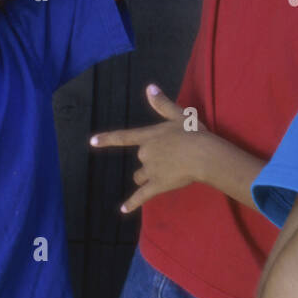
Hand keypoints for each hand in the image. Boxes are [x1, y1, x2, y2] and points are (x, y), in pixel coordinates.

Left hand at [90, 84, 208, 212]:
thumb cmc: (194, 133)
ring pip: (141, 176)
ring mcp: (150, 170)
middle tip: (174, 157)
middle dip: (152, 160)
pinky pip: (140, 196)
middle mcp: (146, 153)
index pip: (124, 137)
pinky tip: (124, 210)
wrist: (204, 155)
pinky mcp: (157, 186)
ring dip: (147, 176)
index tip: (92, 141)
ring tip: (168, 174)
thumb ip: (162, 103)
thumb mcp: (179, 115)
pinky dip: (131, 203)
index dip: (107, 139)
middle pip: (141, 159)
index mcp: (149, 136)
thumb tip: (149, 87)